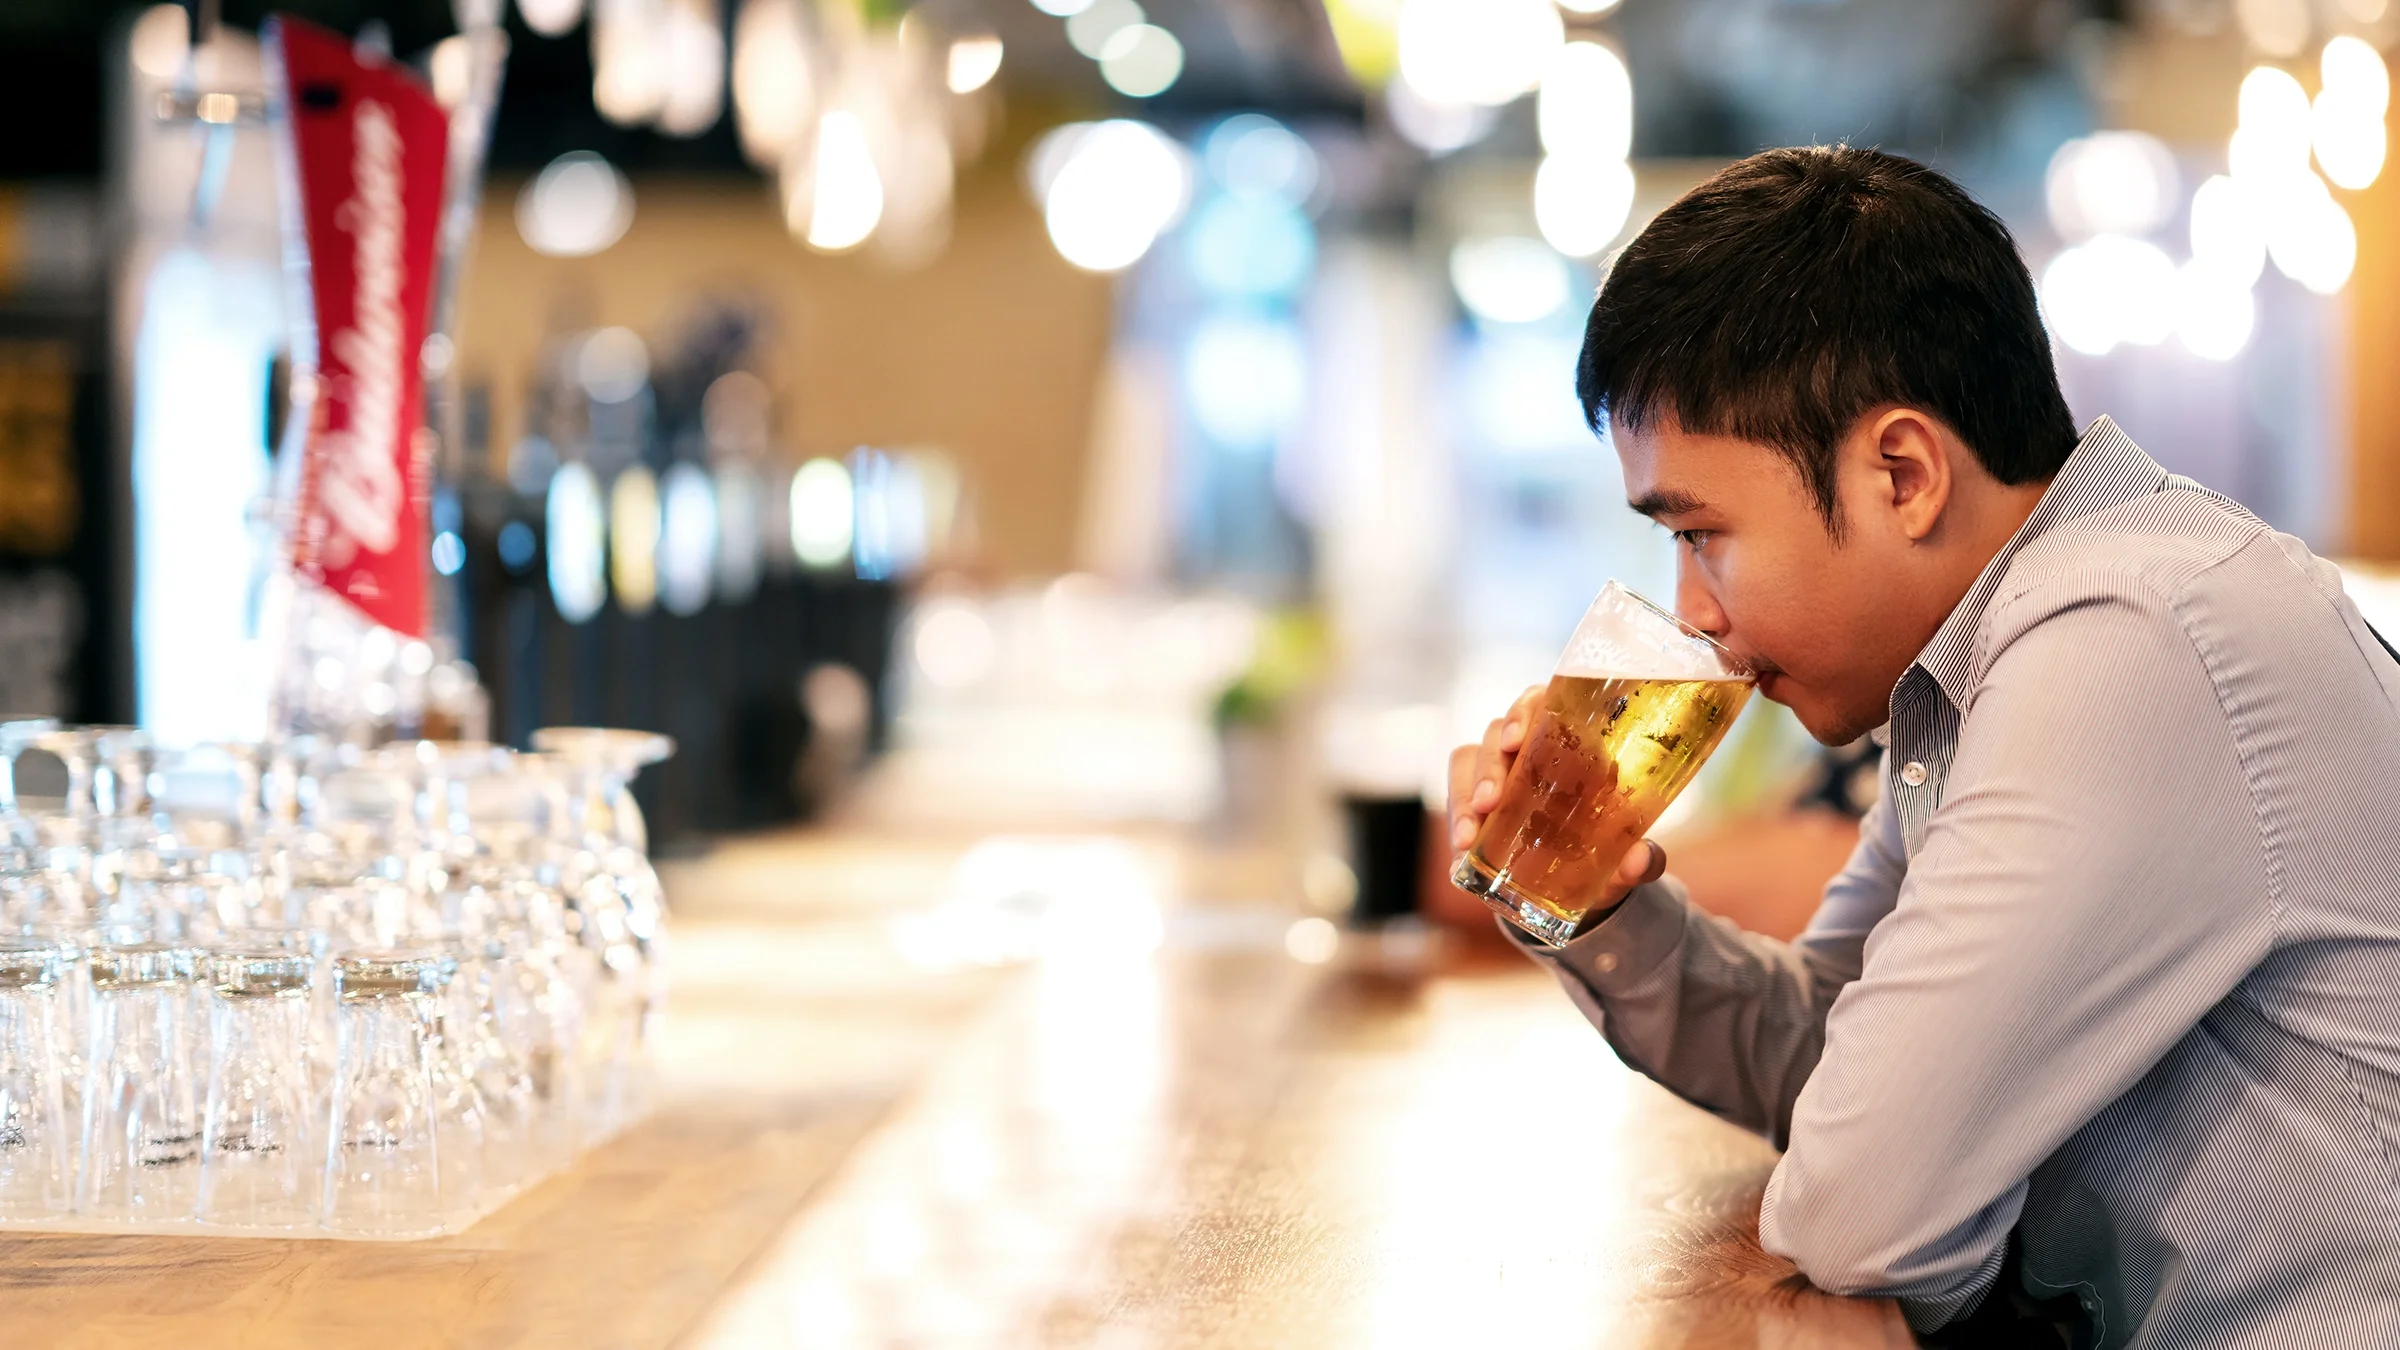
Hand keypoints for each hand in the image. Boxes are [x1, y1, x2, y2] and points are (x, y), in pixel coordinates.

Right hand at [1445, 685, 1669, 930]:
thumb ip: (1640, 859)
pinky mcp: (1476, 798)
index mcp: (1569, 740)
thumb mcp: (1626, 858)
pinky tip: (1462, 851)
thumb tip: (1641, 858)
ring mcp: (1499, 770)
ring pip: (1470, 759)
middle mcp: (1529, 746)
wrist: (1582, 888)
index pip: (1539, 702)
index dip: (1522, 713)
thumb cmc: (1607, 854)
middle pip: (1496, 732)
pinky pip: (1457, 793)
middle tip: (1490, 803)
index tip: (1515, 741)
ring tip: (1468, 838)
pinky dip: (1456, 820)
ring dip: (1465, 795)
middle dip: (1489, 766)